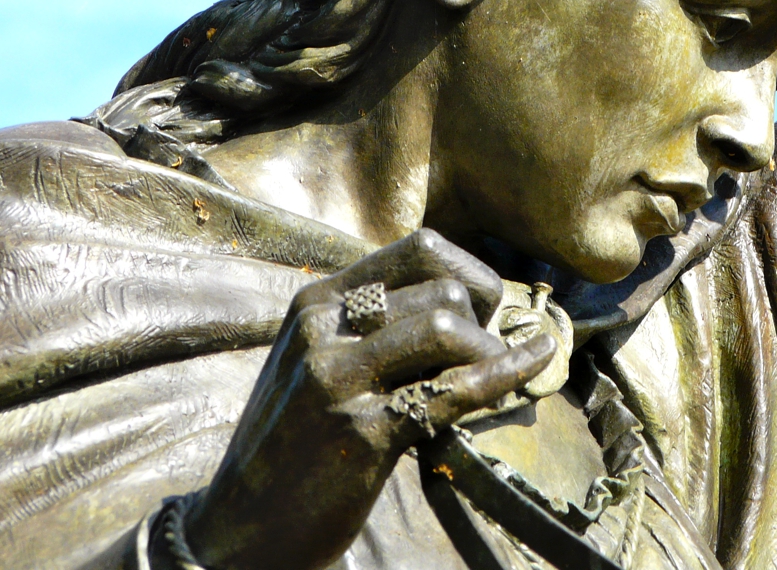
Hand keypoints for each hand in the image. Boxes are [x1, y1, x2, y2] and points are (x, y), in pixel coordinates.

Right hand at [177, 229, 555, 569]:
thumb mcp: (315, 359)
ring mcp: (338, 378)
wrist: (240, 528)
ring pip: (447, 327)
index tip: (480, 309)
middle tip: (482, 356)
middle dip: (482, 320)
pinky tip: (536, 361)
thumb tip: (464, 298)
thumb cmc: (295, 441)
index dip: (468, 274)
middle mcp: (323, 328)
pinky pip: (456, 388)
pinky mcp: (363, 432)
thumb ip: (373, 323)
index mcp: (317, 302)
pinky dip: (508, 372)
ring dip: (487, 352)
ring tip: (487, 379)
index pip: (420, 248)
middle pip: (443, 290)